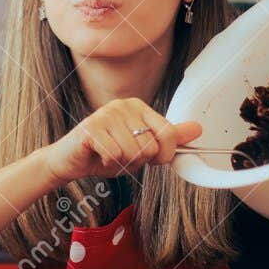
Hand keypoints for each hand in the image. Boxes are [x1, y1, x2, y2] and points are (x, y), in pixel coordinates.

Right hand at [41, 98, 201, 185]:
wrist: (70, 161)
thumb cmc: (105, 154)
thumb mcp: (142, 147)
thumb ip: (169, 138)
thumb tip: (198, 129)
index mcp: (138, 106)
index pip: (168, 134)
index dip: (163, 155)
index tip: (151, 159)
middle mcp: (123, 105)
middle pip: (150, 146)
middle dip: (137, 161)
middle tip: (120, 156)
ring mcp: (106, 114)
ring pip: (133, 152)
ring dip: (122, 164)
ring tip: (108, 156)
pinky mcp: (91, 128)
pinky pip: (114, 155)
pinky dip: (107, 163)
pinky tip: (98, 156)